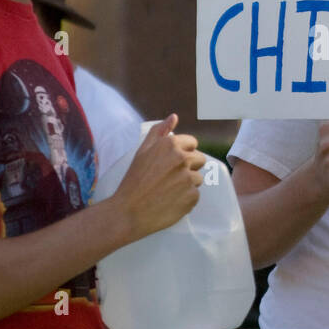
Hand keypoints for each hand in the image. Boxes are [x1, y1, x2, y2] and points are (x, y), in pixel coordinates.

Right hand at [114, 115, 204, 240]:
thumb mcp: (142, 151)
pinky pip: (195, 195)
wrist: (129, 211)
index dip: (183, 153)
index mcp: (171, 145)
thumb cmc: (134, 180)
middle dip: (188, 167)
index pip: (192, 143)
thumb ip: (159, 131)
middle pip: (199, 160)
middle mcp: (182, 158)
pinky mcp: (192, 196)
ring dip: (187, 184)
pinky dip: (186, 199)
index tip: (171, 163)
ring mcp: (188, 178)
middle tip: (169, 178)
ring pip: (198, 178)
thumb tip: (174, 117)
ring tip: (168, 191)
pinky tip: (171, 201)